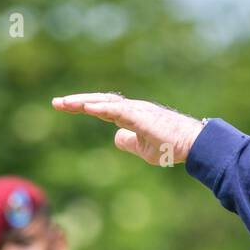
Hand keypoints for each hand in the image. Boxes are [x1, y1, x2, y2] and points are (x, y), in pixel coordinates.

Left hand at [51, 92, 203, 166]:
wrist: (193, 145)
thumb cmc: (172, 147)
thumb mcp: (144, 149)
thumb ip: (128, 142)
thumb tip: (116, 138)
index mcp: (131, 116)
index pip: (102, 108)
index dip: (83, 106)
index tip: (63, 106)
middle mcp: (132, 109)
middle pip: (100, 101)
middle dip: (77, 101)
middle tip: (56, 102)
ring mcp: (138, 111)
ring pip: (106, 102)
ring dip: (85, 102)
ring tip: (65, 103)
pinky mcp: (144, 117)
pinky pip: (119, 110)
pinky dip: (102, 107)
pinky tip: (87, 107)